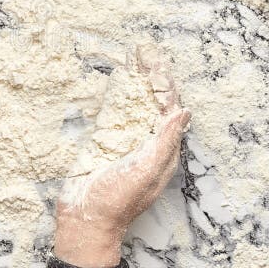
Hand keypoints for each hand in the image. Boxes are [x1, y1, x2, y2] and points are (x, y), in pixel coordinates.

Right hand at [52, 47, 190, 267]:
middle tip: (145, 47)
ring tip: (134, 54)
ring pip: (134, 102)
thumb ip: (163, 141)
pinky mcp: (104, 140)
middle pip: (153, 100)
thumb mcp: (145, 171)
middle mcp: (146, 140)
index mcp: (162, 149)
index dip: (165, 82)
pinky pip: (113, 111)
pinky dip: (116, 92)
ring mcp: (125, 139)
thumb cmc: (117, 200)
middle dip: (151, 74)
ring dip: (135, 78)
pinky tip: (116, 77)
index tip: (157, 59)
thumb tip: (183, 111)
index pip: (169, 108)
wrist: (85, 220)